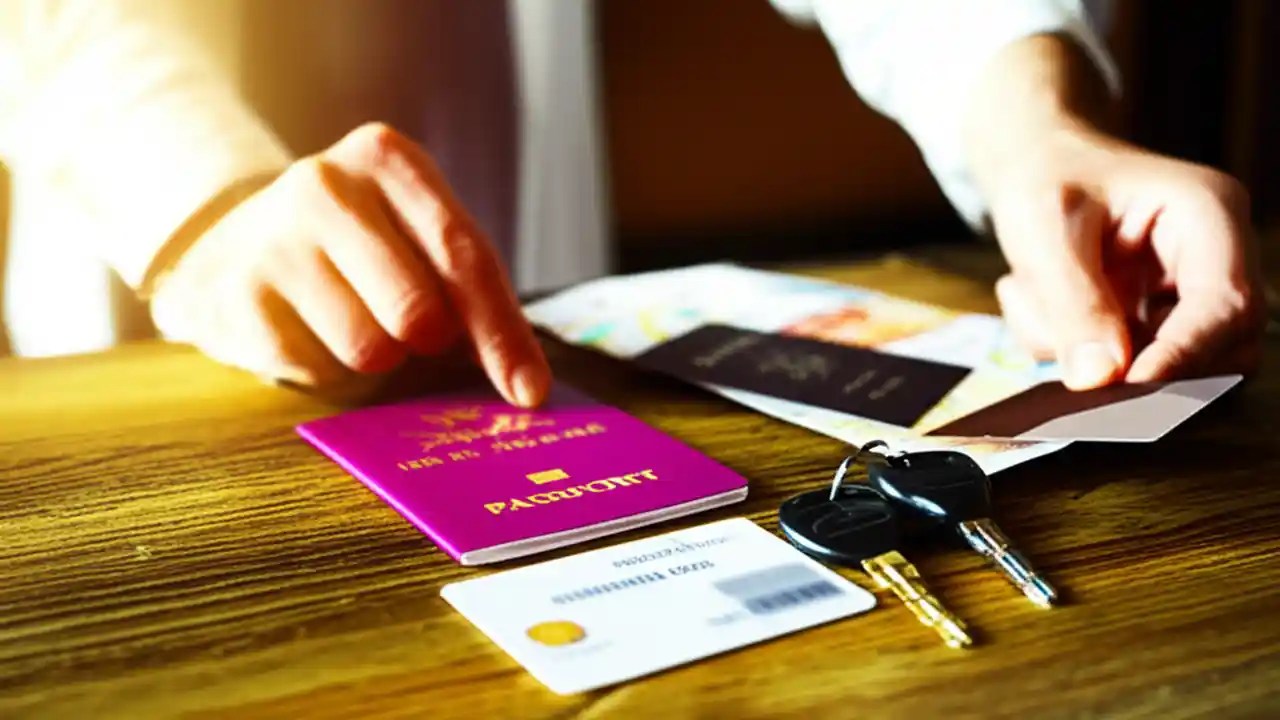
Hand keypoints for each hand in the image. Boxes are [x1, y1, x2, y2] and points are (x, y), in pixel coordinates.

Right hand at [149, 122, 550, 405]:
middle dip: (428, 342)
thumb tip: (528, 385)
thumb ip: (474, 297)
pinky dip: (329, 373)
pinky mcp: (235, 298)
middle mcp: (326, 184)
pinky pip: (318, 373)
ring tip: (351, 322)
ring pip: (369, 350)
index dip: (502, 333)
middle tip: (412, 329)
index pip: (465, 256)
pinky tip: (308, 332)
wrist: (231, 248)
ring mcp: (273, 239)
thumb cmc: (358, 252)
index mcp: (388, 158)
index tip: (529, 392)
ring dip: (377, 360)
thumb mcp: (418, 242)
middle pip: (419, 311)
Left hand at [964, 36, 1265, 388]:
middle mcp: (1215, 257)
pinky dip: (1068, 348)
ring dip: (1086, 352)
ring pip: (1162, 367)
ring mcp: (1186, 293)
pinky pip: (1122, 366)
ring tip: (1029, 290)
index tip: (1128, 385)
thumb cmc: (1044, 178)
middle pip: (1216, 349)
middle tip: (1065, 354)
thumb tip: (1099, 379)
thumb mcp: (1042, 228)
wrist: (1032, 166)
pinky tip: (1033, 297)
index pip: (1224, 304)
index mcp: (1209, 213)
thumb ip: (1072, 301)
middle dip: (1135, 361)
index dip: (1183, 355)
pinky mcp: (1154, 321)